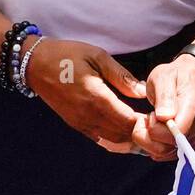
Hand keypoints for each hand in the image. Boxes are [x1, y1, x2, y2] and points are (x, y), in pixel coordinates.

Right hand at [26, 37, 163, 155]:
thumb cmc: (68, 55)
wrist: (35, 65)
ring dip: (129, 137)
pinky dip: (115, 137)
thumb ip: (122, 77)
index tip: (159, 117)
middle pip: (123, 134)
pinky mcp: (75, 125)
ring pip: (112, 139)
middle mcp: (88, 116)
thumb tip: (143, 91)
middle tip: (156, 124)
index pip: (128, 120)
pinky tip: (126, 130)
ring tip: (144, 127)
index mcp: (96, 98)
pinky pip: (100, 138)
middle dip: (141, 132)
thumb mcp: (98, 57)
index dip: (146, 122)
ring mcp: (80, 123)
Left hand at [141, 54, 194, 160]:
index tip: (151, 114)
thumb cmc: (176, 76)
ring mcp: (193, 137)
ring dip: (148, 141)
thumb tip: (165, 117)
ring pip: (165, 154)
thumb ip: (164, 96)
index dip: (156, 129)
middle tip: (145, 118)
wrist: (190, 78)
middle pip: (167, 148)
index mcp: (192, 109)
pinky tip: (154, 130)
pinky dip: (154, 145)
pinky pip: (166, 154)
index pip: (175, 134)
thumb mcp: (164, 77)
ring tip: (149, 122)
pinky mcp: (187, 143)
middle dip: (147, 136)